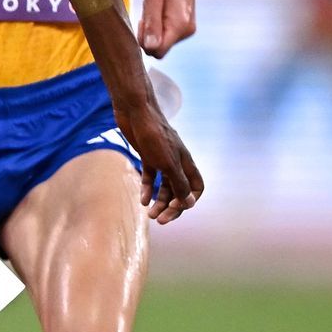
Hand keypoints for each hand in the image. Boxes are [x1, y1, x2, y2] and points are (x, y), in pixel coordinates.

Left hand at [114, 79, 203, 221]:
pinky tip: (142, 200)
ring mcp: (161, 158)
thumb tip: (189, 204)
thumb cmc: (154, 135)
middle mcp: (176, 162)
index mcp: (186, 163)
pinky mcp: (146, 155)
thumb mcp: (168, 163)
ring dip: (159, 201)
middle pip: (179, 190)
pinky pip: (150, 177)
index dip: (189, 200)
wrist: (134, 111)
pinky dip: (147, 189)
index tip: (176, 207)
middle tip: (159, 220)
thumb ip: (179, 183)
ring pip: (164, 186)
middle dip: (171, 206)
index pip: (196, 187)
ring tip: (150, 214)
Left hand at [139, 0, 196, 56]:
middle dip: (147, 34)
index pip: (158, 51)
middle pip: (160, 48)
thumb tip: (151, 47)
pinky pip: (166, 32)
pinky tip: (157, 8)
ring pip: (162, 40)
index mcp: (180, 25)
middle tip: (145, 11)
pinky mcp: (185, 23)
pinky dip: (157, 24)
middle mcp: (187, 30)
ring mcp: (187, 27)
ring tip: (152, 6)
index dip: (144, 41)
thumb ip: (152, 23)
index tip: (141, 20)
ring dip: (152, 28)